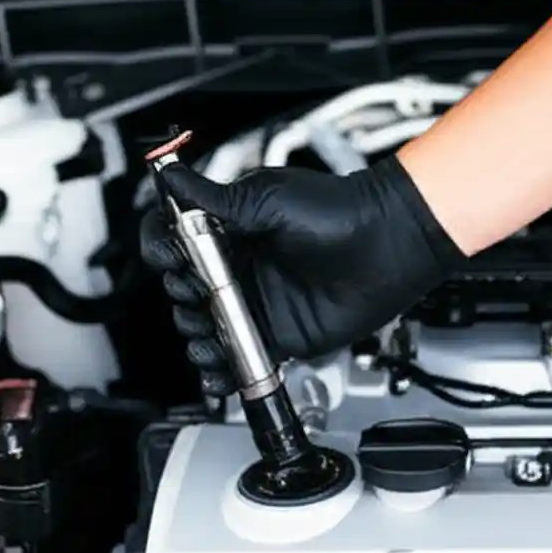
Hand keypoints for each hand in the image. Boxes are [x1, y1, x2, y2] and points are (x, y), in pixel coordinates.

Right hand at [141, 157, 464, 396]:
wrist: (387, 245)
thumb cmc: (338, 212)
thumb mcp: (267, 199)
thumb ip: (215, 199)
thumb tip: (172, 179)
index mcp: (231, 230)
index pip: (176, 241)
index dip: (164, 251)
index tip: (171, 257)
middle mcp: (240, 268)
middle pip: (184, 290)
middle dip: (181, 296)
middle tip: (199, 293)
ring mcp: (258, 304)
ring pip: (207, 329)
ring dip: (196, 337)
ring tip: (206, 335)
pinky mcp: (279, 337)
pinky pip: (241, 360)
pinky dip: (223, 373)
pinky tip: (215, 373)